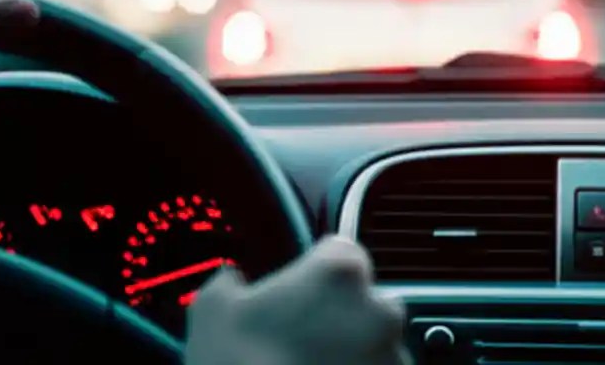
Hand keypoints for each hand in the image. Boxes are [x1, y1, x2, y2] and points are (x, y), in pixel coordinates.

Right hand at [186, 237, 408, 364]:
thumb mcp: (211, 309)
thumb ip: (229, 280)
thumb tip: (232, 280)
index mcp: (339, 271)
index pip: (337, 250)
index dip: (312, 272)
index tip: (293, 292)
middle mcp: (378, 309)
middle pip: (363, 299)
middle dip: (336, 316)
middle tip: (295, 340)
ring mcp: (393, 359)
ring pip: (373, 345)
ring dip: (348, 354)